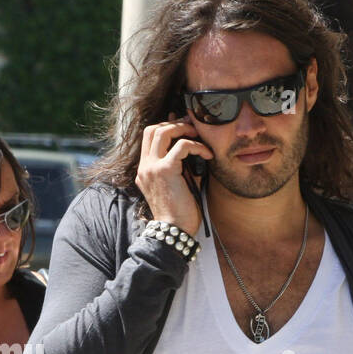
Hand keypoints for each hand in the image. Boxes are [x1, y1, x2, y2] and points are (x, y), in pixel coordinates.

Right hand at [135, 114, 213, 233]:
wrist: (173, 230)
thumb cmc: (179, 212)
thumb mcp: (178, 184)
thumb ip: (182, 165)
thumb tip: (191, 145)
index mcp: (145, 170)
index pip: (149, 137)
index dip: (167, 128)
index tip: (185, 130)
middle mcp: (144, 166)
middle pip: (153, 129)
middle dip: (175, 124)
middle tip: (193, 128)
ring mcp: (152, 167)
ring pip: (162, 131)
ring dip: (183, 129)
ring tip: (199, 136)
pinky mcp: (165, 170)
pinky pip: (182, 146)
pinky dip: (197, 146)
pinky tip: (208, 154)